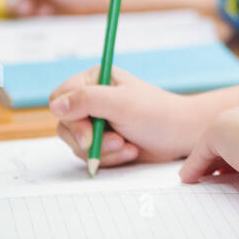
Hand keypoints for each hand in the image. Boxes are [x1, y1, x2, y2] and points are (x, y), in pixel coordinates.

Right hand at [49, 67, 199, 166]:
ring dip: (103, 150)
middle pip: (65, 124)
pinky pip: (90, 155)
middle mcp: (92, 99)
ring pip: (77, 143)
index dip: (70, 117)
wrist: (183, 134)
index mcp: (94, 80)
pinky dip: (110, 158)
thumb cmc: (157, 114)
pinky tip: (131, 151)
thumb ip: (86, 100)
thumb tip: (55, 105)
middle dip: (90, 139)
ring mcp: (97, 122)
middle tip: (117, 141)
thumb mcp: (121, 103)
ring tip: (128, 146)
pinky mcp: (104, 141)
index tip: (88, 132)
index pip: (60, 97)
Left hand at [180, 103, 238, 185]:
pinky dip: (195, 166)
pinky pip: (203, 152)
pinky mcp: (218, 131)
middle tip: (217, 173)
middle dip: (225, 155)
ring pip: (217, 143)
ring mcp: (237, 119)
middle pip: (235, 134)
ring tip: (200, 178)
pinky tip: (188, 180)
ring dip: (206, 161)